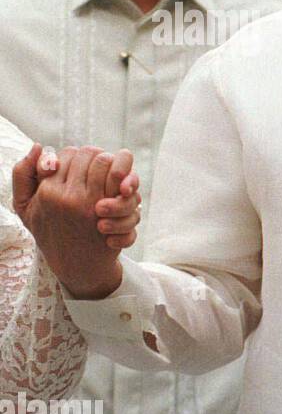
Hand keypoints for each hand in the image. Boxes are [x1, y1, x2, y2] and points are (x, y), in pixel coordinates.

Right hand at [13, 145, 141, 298]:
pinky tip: (125, 185)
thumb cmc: (50, 232)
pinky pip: (122, 180)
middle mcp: (68, 196)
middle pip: (90, 154)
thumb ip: (24, 174)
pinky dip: (126, 177)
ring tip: (112, 174)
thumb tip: (39, 146)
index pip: (68, 154)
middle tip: (101, 166)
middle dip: (97, 157)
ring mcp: (91, 204)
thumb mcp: (25, 207)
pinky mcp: (112, 213)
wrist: (77, 266)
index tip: (82, 166)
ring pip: (106, 162)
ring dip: (113, 164)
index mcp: (47, 192)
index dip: (79, 156)